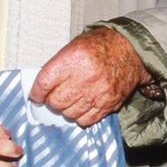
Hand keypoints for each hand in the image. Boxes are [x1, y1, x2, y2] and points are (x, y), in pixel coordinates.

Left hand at [28, 27, 150, 126]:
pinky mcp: (107, 105)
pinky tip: (82, 105)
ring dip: (66, 109)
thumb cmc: (101, 46)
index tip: (35, 96)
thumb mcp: (74, 46)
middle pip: (55, 102)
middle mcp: (85, 77)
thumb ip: (57, 66)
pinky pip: (85, 121)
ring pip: (69, 113)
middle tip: (55, 95)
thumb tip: (42, 86)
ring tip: (71, 99)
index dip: (36, 92)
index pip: (44, 83)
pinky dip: (80, 116)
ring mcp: (97, 94)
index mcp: (74, 59)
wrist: (130, 51)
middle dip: (51, 101)